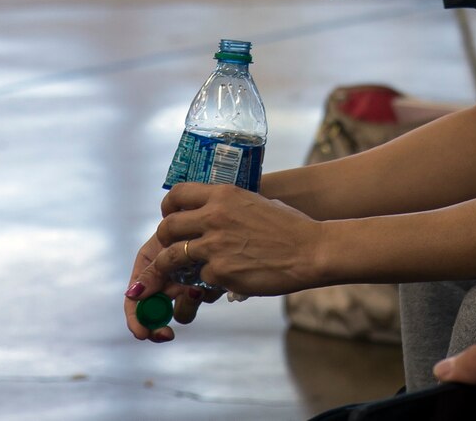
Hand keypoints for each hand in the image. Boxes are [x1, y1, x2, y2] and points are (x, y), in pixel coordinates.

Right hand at [123, 230, 218, 341]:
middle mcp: (167, 276)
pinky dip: (208, 293)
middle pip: (156, 313)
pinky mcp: (210, 281)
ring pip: (181, 310)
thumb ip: (154, 269)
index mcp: (150, 264)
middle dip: (159, 324)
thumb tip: (134, 294)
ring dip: (187, 303)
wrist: (227, 215)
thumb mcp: (167, 243)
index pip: (135, 300)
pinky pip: (204, 298)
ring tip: (198, 288)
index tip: (143, 333)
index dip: (137, 319)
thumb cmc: (192, 219)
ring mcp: (187, 281)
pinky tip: (215, 281)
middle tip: (165, 334)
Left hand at [128, 184, 324, 299]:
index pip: (177, 194)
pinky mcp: (219, 271)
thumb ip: (230, 207)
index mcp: (224, 194)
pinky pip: (199, 278)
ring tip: (177, 272)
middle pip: (168, 226)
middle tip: (170, 248)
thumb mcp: (257, 203)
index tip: (170, 216)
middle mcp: (214, 216)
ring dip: (171, 266)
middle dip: (164, 240)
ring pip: (172, 256)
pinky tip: (220, 279)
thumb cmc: (291, 226)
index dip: (168, 207)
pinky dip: (207, 281)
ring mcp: (215, 245)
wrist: (311, 250)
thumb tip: (214, 213)